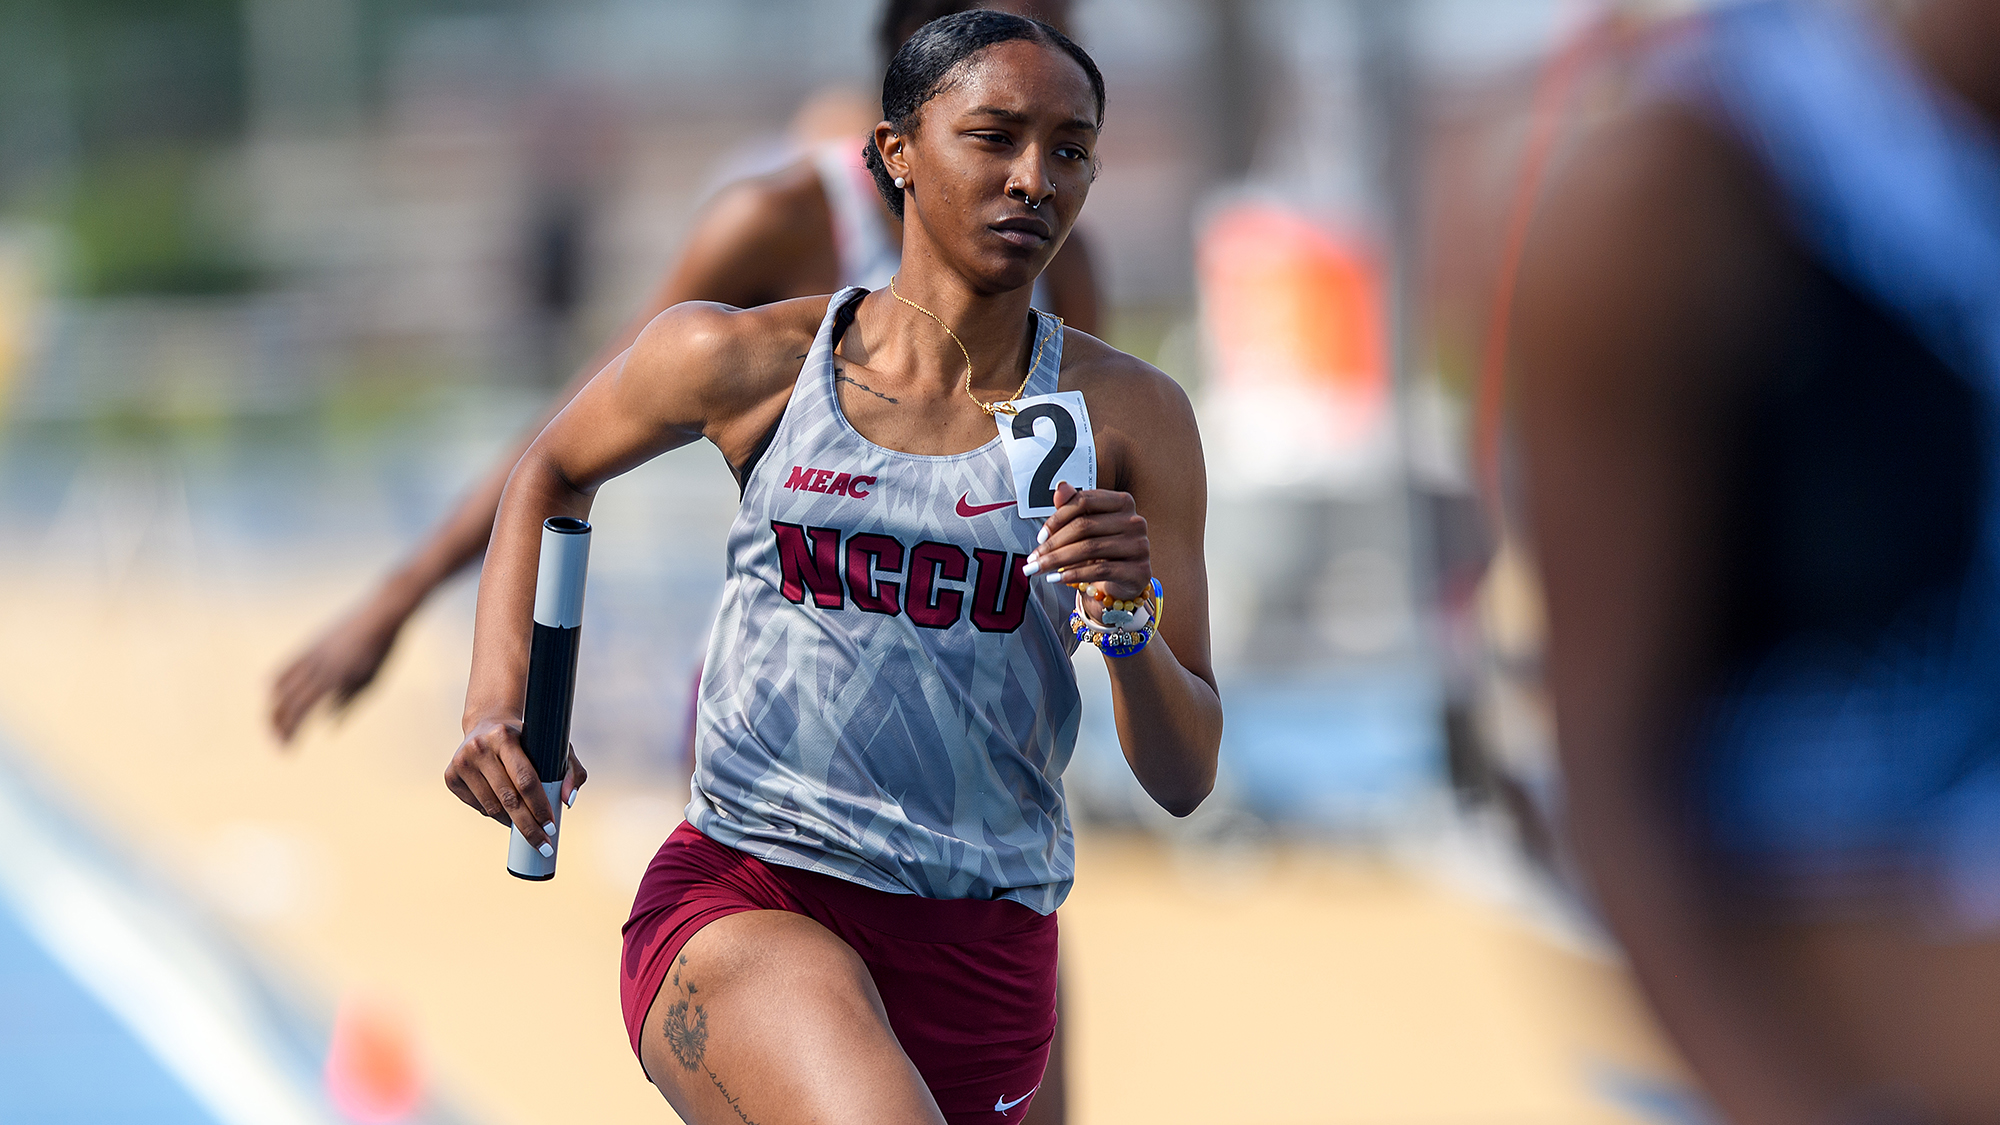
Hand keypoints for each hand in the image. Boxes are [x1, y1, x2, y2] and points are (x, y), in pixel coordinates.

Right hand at [270, 595, 408, 744]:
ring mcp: (310, 653)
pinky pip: (286, 666)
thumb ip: (348, 703)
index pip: (303, 712)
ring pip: (280, 684)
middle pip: (287, 702)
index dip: (292, 733)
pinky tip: (275, 694)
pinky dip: (277, 683)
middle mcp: (316, 666)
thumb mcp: (370, 681)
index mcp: (333, 679)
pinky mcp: (311, 643)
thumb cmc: (381, 650)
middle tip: (278, 745)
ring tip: (275, 724)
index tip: (287, 751)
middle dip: (278, 726)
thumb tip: (328, 728)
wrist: (381, 613)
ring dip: (274, 707)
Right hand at [444, 719, 588, 850]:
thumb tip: (568, 801)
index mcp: (504, 737)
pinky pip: (478, 807)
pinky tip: (505, 811)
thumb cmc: (527, 740)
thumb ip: (572, 771)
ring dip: (511, 824)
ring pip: (491, 808)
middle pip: (509, 799)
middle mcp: (479, 748)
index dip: (539, 807)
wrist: (486, 725)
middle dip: (529, 827)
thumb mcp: (553, 746)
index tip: (552, 828)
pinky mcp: (450, 776)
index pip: (525, 780)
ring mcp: (461, 762)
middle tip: (544, 845)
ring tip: (527, 829)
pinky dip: (494, 815)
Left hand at [1022, 481, 1150, 610]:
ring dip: (1058, 560)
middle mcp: (1135, 521)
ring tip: (1039, 569)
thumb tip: (1060, 486)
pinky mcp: (1139, 570)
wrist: (1122, 580)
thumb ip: (1071, 506)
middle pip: (1084, 526)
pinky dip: (1074, 574)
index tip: (1040, 537)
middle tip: (1033, 558)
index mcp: (1122, 502)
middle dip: (1053, 544)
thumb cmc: (1102, 548)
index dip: (1057, 518)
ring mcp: (1140, 546)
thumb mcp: (1085, 525)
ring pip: (1089, 549)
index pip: (1083, 501)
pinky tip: (1057, 578)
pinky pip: (1100, 570)